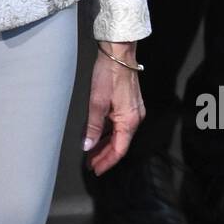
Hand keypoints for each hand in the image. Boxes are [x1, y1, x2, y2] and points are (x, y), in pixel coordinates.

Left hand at [82, 42, 145, 176]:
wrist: (119, 54)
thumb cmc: (109, 74)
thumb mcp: (96, 103)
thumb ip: (93, 127)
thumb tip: (88, 146)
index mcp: (129, 120)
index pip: (119, 150)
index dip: (106, 162)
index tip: (95, 169)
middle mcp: (135, 118)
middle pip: (120, 144)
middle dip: (104, 155)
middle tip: (90, 164)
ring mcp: (134, 111)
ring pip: (120, 135)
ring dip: (106, 145)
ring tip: (91, 153)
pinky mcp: (130, 105)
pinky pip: (120, 125)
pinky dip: (109, 133)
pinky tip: (98, 136)